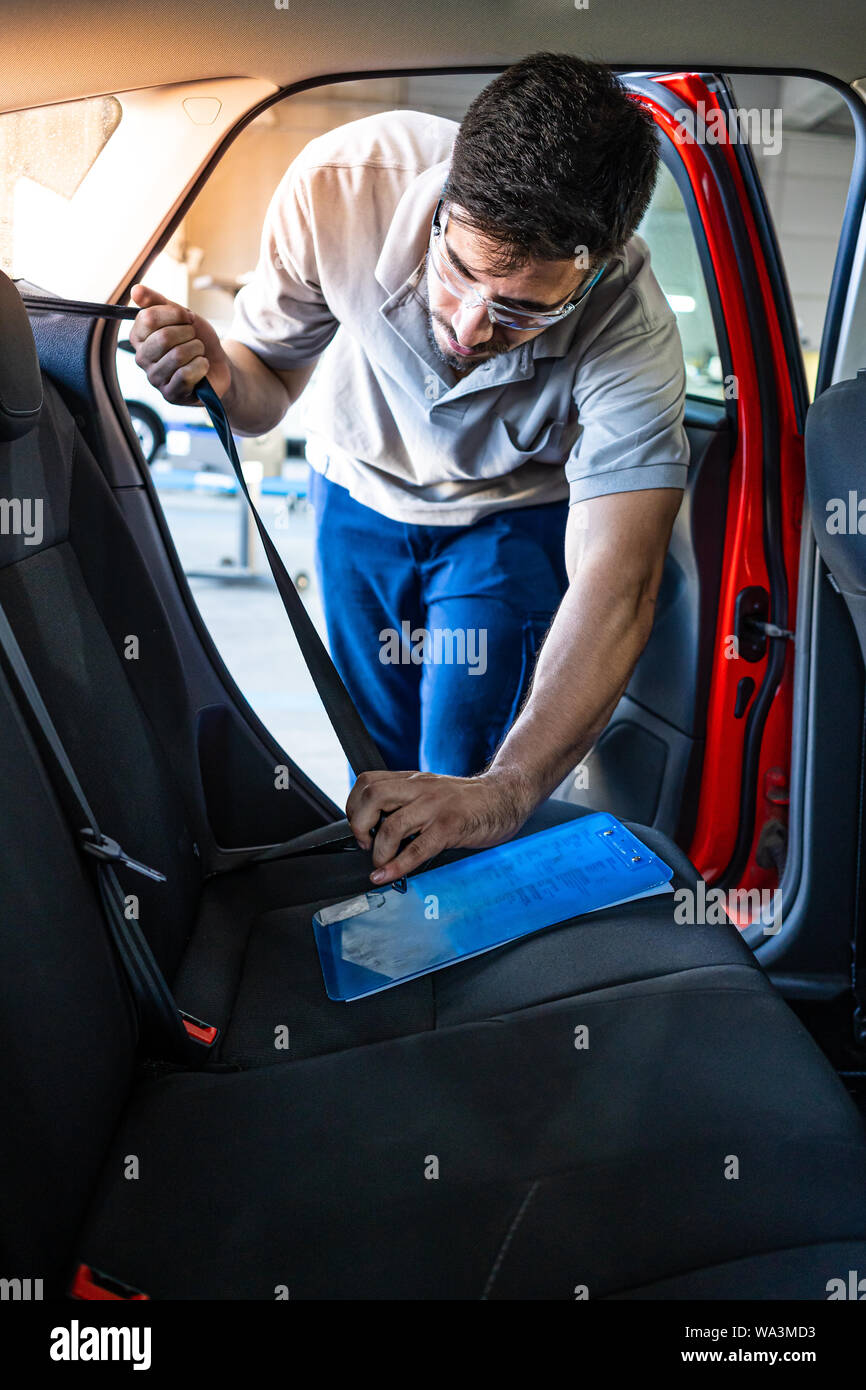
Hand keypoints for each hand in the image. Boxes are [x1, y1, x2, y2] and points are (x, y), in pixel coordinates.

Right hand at [129, 284, 231, 404]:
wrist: (217, 364)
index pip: (147, 318)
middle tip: (194, 337)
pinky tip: (202, 366)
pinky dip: (201, 366)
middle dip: (188, 333)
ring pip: (177, 356)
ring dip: (197, 349)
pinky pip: (186, 375)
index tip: (187, 317)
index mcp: (138, 337)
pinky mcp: (170, 394)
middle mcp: (141, 358)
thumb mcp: (180, 316)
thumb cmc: (196, 339)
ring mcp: (154, 378)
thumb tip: (135, 290)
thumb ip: (157, 302)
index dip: (174, 314)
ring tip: (198, 352)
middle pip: (163, 338)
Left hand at [346, 768, 535, 885]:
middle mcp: (420, 788)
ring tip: (382, 864)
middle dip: (359, 825)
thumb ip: (406, 802)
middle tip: (366, 844)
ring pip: (392, 825)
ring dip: (379, 851)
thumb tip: (376, 828)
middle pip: (372, 796)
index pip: (367, 782)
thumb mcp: (431, 792)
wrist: (505, 797)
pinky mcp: (451, 826)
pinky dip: (398, 866)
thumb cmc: (467, 801)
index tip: (360, 828)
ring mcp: (436, 806)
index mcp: (412, 780)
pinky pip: (418, 848)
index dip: (354, 806)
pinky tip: (387, 875)